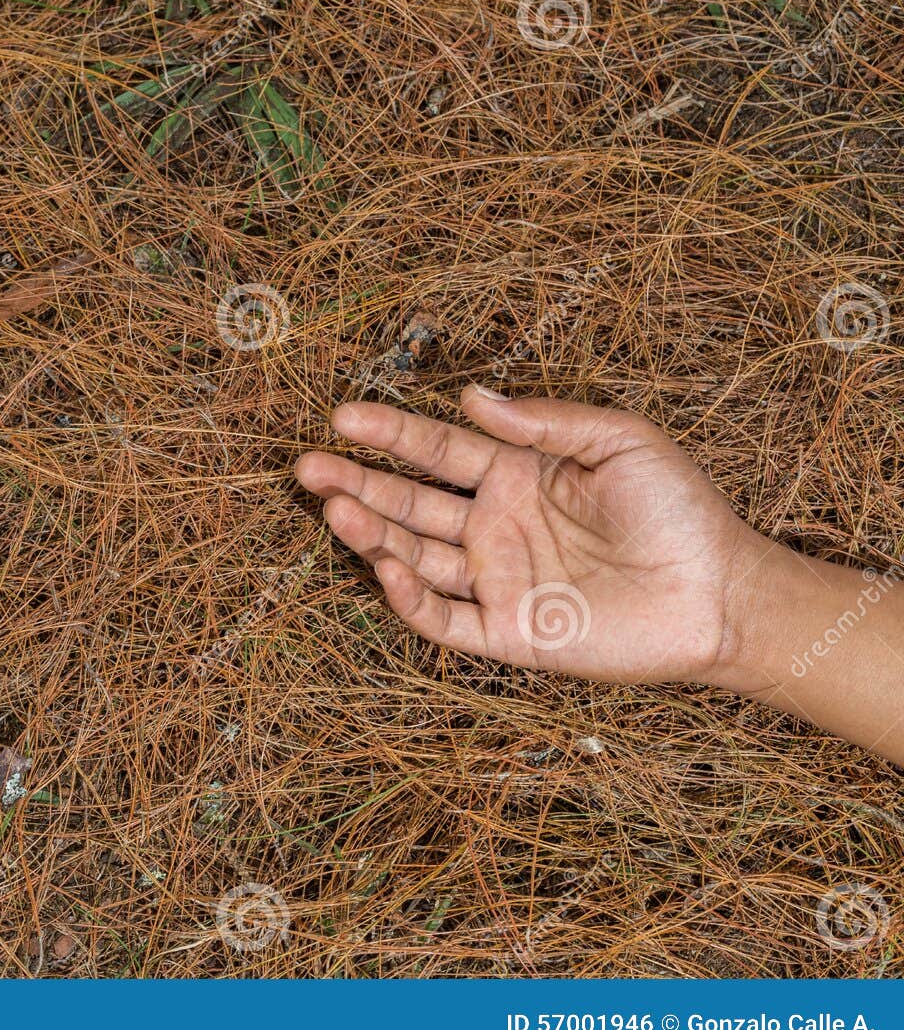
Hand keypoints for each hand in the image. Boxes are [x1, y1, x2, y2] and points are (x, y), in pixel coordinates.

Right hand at [295, 386, 776, 686]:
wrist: (722, 595)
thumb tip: (471, 395)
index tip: (343, 416)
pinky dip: (410, 598)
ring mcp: (497, 581)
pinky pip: (444, 620)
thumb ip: (544, 422)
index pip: (437, 450)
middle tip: (307, 467)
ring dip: (371, 533)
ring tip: (332, 508)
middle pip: (410, 502)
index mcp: (517, 476)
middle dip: (356, 483)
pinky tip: (386, 566)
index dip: (389, 433)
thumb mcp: (620, 441)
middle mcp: (495, 527)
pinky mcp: (507, 634)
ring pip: (415, 556)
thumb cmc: (680, 510)